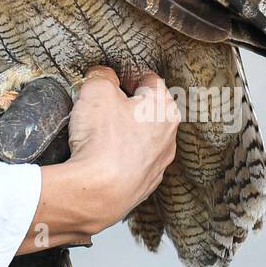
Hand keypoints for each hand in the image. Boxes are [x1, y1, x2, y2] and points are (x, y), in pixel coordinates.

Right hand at [14, 65, 179, 254]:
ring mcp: (159, 162)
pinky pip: (131, 159)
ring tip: (96, 132)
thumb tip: (103, 76)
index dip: (125, 74)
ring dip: (121, 130)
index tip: (108, 78)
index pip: (148, 78)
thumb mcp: (96, 91)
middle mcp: (169, 135)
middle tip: (98, 104)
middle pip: (145, 108)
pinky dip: (118, 155)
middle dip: (122, 104)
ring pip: (140, 135)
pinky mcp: (145, 183)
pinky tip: (99, 155)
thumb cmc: (103, 141)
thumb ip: (102, 76)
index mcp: (164, 108)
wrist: (99, 192)